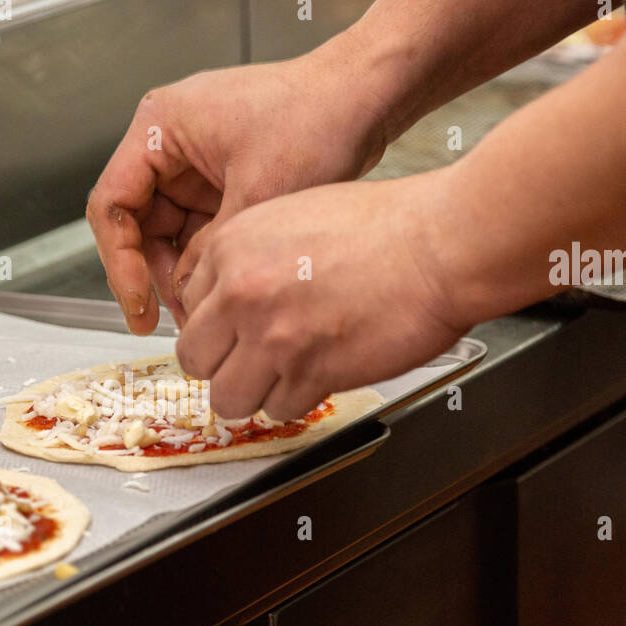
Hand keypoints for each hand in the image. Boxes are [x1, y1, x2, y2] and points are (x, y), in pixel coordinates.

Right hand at [86, 46, 390, 334]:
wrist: (368, 96)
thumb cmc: (317, 116)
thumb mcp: (256, 195)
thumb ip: (210, 251)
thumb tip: (186, 298)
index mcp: (160, 127)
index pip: (111, 205)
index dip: (119, 263)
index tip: (137, 305)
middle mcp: (170, 143)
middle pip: (137, 225)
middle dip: (154, 275)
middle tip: (172, 320)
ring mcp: (196, 163)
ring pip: (169, 234)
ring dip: (182, 273)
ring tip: (201, 313)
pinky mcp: (223, 180)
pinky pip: (199, 230)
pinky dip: (207, 262)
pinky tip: (221, 292)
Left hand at [175, 174, 468, 419]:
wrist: (437, 245)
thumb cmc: (384, 226)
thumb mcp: (292, 216)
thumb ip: (250, 258)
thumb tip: (229, 299)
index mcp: (230, 247)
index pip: (187, 309)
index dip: (215, 326)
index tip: (233, 332)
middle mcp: (241, 293)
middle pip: (195, 361)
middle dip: (222, 366)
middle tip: (250, 362)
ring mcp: (272, 337)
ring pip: (228, 398)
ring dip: (255, 393)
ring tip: (284, 375)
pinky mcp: (309, 372)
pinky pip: (279, 409)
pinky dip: (298, 399)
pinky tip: (321, 372)